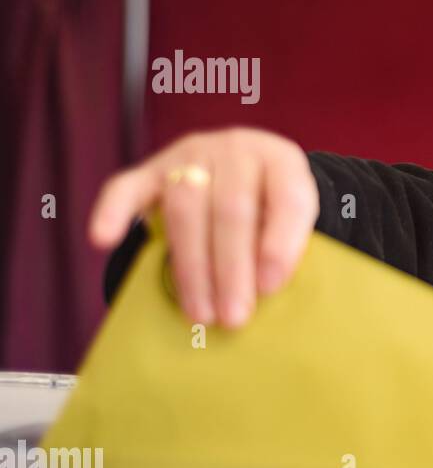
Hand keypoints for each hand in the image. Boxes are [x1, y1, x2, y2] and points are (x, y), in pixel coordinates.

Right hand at [88, 127, 318, 327]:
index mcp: (282, 161)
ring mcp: (191, 156)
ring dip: (191, 267)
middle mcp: (237, 150)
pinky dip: (113, 213)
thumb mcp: (294, 221)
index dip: (280, 245)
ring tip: (200, 312)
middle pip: (232, 209)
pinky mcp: (151, 169)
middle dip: (232, 270)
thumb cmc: (273, 209)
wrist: (246, 172)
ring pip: (185, 207)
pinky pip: (126, 188)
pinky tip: (103, 240)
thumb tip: (265, 297)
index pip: (286, 199)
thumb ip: (286, 249)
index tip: (271, 288)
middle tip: (234, 317)